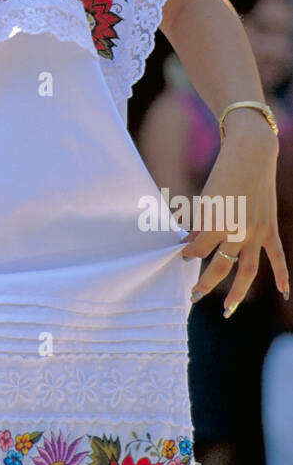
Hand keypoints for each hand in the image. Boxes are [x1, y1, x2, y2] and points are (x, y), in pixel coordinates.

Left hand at [181, 125, 289, 316]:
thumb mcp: (204, 199)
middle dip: (205, 284)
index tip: (182, 255)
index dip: (188, 254)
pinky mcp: (269, 228)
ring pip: (247, 271)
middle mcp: (237, 231)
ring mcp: (256, 232)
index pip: (198, 250)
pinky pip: (277, 257)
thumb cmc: (222, 173)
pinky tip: (284, 293)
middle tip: (193, 296)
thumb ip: (198, 226)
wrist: (250, 154)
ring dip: (237, 293)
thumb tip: (187, 245)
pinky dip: (282, 276)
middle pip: (220, 267)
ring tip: (228, 310)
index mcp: (215, 222)